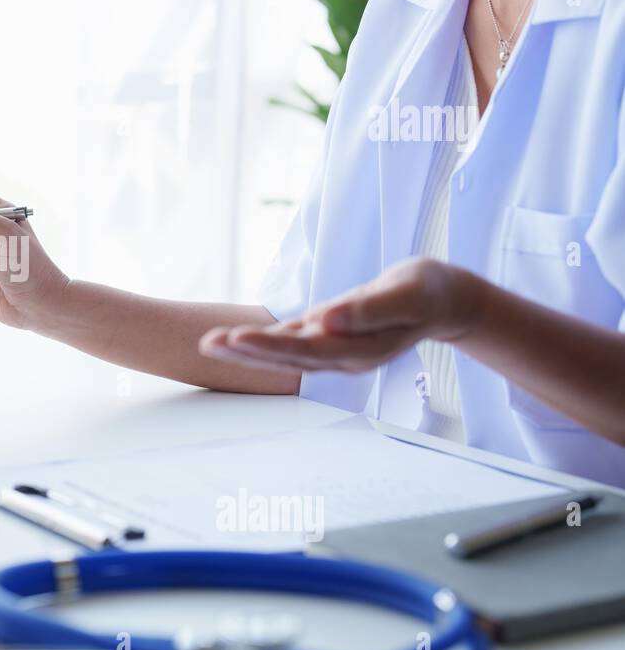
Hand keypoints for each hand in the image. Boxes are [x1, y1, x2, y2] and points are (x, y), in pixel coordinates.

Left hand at [199, 258, 480, 374]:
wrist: (443, 299)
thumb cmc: (427, 291)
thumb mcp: (405, 294)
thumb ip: (367, 310)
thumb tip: (325, 321)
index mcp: (361, 350)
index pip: (308, 351)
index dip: (270, 346)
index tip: (236, 337)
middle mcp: (343, 356)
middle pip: (287, 357)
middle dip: (245, 352)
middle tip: (206, 343)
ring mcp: (334, 348)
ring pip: (284, 353)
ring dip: (246, 350)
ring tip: (209, 342)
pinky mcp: (329, 335)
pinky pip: (290, 342)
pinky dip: (262, 341)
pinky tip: (234, 340)